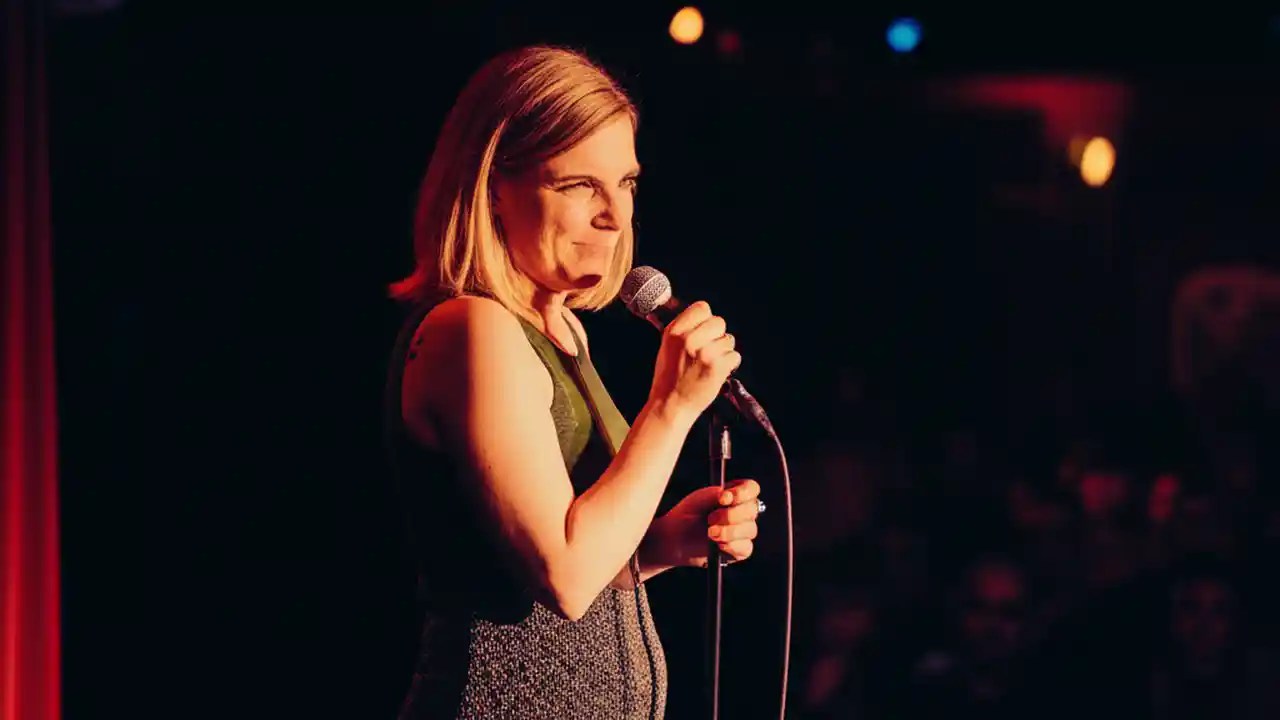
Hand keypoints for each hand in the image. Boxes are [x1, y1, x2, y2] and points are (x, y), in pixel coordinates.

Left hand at [644, 479, 760, 568]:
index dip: (742, 493)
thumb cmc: (690, 514)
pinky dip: (731, 546)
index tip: (724, 498)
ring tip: (710, 533)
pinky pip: (745, 548)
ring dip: (728, 531)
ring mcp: (744, 531)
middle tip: (710, 518)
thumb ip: (714, 494)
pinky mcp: (740, 550)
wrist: (677, 536)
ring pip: (750, 530)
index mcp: (737, 494)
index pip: (752, 489)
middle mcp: (744, 512)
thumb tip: (726, 495)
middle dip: (730, 515)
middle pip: (752, 510)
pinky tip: (717, 545)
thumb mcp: (699, 499)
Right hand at [648, 301, 740, 423]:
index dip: (706, 320)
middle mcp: (689, 338)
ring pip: (729, 340)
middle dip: (717, 336)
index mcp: (674, 331)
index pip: (702, 307)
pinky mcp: (718, 366)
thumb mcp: (667, 347)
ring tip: (708, 365)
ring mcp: (705, 352)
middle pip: (719, 322)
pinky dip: (729, 365)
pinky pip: (735, 356)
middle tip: (707, 351)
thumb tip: (703, 316)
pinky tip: (715, 373)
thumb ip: (683, 330)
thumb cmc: (669, 379)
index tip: (703, 331)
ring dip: (723, 352)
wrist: (671, 406)